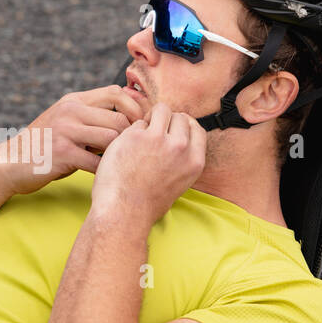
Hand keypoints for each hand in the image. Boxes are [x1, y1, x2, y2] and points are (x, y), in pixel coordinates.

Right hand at [0, 85, 152, 195]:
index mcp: (74, 100)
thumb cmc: (43, 147)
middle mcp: (70, 110)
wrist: (9, 163)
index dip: (136, 108)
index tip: (143, 126)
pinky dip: (105, 171)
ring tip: (121, 164)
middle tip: (137, 151)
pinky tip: (106, 177)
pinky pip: (97, 161)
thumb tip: (128, 113)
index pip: (116, 92)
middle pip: (119, 116)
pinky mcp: (62, 153)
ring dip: (120, 153)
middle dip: (132, 135)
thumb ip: (90, 115)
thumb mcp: (65, 121)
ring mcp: (65, 130)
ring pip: (112, 137)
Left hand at [89, 102, 206, 225]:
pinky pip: (137, 122)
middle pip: (180, 116)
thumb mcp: (179, 183)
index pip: (197, 129)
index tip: (172, 130)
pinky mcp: (135, 136)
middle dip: (167, 121)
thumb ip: (182, 160)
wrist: (124, 212)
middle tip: (153, 133)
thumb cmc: (147, 203)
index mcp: (194, 161)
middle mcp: (180, 148)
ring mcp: (158, 139)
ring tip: (141, 133)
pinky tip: (126, 147)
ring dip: (151, 117)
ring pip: (160, 110)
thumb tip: (178, 138)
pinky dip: (132, 131)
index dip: (184, 126)